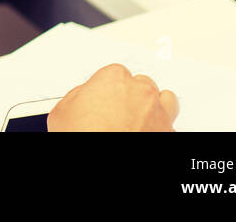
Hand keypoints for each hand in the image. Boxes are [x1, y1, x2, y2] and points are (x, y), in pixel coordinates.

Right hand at [47, 63, 178, 130]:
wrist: (103, 162)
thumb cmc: (83, 134)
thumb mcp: (63, 111)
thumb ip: (78, 96)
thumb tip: (83, 98)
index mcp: (115, 79)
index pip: (115, 73)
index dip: (107, 87)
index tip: (101, 98)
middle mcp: (141, 93)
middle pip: (142, 84)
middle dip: (132, 95)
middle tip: (118, 110)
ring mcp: (158, 114)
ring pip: (166, 99)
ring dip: (156, 105)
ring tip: (143, 116)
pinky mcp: (169, 134)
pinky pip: (171, 125)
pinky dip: (161, 128)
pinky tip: (150, 133)